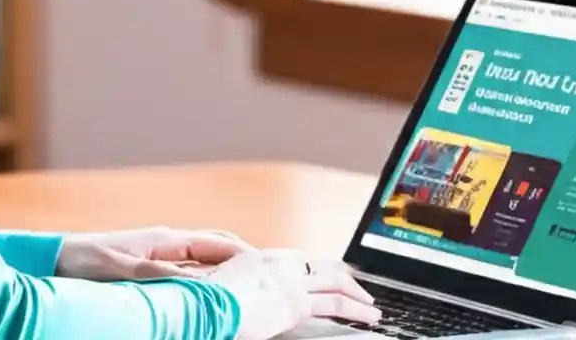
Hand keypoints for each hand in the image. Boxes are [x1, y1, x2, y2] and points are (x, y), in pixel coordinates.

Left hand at [54, 226, 254, 280]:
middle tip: (270, 282)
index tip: (271, 269)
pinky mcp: (148, 273)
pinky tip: (211, 301)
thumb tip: (203, 283)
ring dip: (225, 276)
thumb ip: (162, 275)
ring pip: (203, 267)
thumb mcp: (124, 270)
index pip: (218, 243)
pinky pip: (186, 278)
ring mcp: (158, 259)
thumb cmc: (83, 262)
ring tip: (249, 293)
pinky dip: (205, 286)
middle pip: (216, 252)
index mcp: (165, 240)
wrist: (53, 261)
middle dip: (243, 264)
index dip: (247, 255)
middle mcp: (166, 247)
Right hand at [203, 249, 380, 339]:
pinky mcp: (296, 304)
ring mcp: (289, 283)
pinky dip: (356, 309)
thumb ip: (235, 289)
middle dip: (344, 279)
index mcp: (258, 260)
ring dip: (357, 296)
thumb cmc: (203, 301)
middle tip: (359, 290)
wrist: (204, 304)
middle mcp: (278, 265)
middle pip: (320, 267)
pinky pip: (335, 305)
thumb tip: (236, 299)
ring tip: (372, 308)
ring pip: (334, 284)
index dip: (316, 270)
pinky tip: (367, 316)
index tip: (326, 276)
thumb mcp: (218, 288)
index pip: (297, 261)